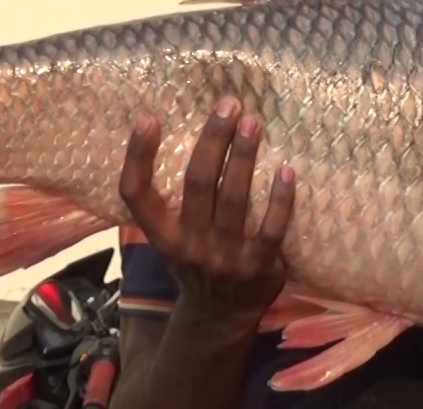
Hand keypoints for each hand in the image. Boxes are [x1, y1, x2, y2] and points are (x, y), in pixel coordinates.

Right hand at [118, 96, 296, 328]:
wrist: (221, 317)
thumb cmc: (196, 260)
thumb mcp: (171, 237)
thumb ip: (172, 200)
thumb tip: (186, 135)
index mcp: (161, 235)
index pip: (136, 194)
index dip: (138, 157)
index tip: (148, 119)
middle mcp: (188, 245)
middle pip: (198, 184)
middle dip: (213, 140)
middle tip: (229, 104)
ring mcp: (224, 257)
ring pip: (235, 199)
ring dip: (243, 157)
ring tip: (253, 123)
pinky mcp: (259, 266)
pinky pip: (272, 228)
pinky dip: (281, 198)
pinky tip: (287, 170)